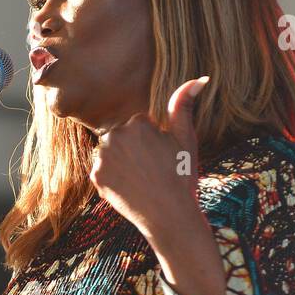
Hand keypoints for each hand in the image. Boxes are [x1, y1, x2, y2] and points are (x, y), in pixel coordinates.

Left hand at [88, 76, 209, 242]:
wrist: (169, 216)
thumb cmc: (181, 176)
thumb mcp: (186, 139)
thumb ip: (184, 106)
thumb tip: (199, 78)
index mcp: (137, 123)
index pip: (139, 125)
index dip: (152, 142)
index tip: (161, 158)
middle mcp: (115, 135)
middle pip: (122, 137)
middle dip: (134, 150)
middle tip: (152, 170)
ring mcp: (102, 157)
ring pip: (111, 152)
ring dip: (122, 162)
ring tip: (141, 178)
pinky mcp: (95, 176)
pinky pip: (102, 170)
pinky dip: (113, 177)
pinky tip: (129, 187)